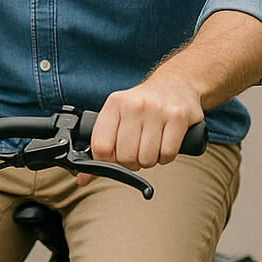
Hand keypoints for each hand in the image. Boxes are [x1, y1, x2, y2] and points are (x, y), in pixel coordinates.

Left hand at [76, 70, 203, 186]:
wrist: (176, 83)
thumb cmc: (144, 104)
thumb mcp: (118, 115)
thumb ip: (100, 145)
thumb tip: (83, 178)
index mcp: (114, 104)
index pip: (101, 146)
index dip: (106, 162)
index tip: (112, 160)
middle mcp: (134, 105)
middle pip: (125, 157)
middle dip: (130, 163)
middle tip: (135, 152)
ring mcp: (157, 110)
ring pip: (146, 159)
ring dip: (149, 161)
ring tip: (150, 147)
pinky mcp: (178, 117)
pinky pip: (167, 154)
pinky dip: (165, 157)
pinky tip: (164, 144)